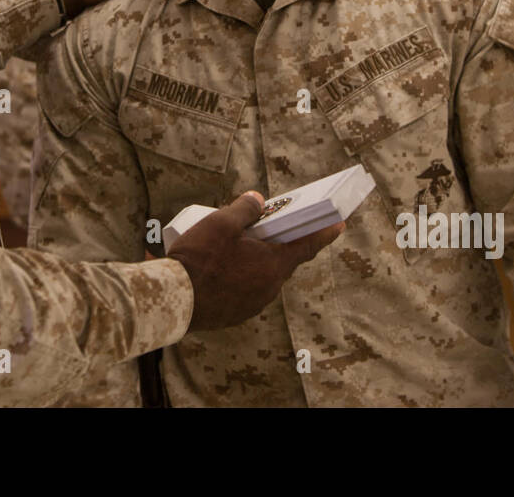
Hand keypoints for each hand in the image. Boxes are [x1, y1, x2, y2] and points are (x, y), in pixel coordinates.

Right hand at [166, 191, 343, 331]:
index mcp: (273, 265)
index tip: (339, 224)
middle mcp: (269, 287)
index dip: (324, 233)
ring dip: (257, 259)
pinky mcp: (236, 313)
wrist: (174, 299)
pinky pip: (246, 288)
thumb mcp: (222, 222)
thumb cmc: (200, 258)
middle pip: (282, 259)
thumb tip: (259, 201)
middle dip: (279, 241)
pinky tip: (223, 264)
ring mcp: (253, 303)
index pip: (307, 245)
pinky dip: (242, 274)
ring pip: (262, 274)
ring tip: (237, 243)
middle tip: (270, 224)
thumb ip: (245, 209)